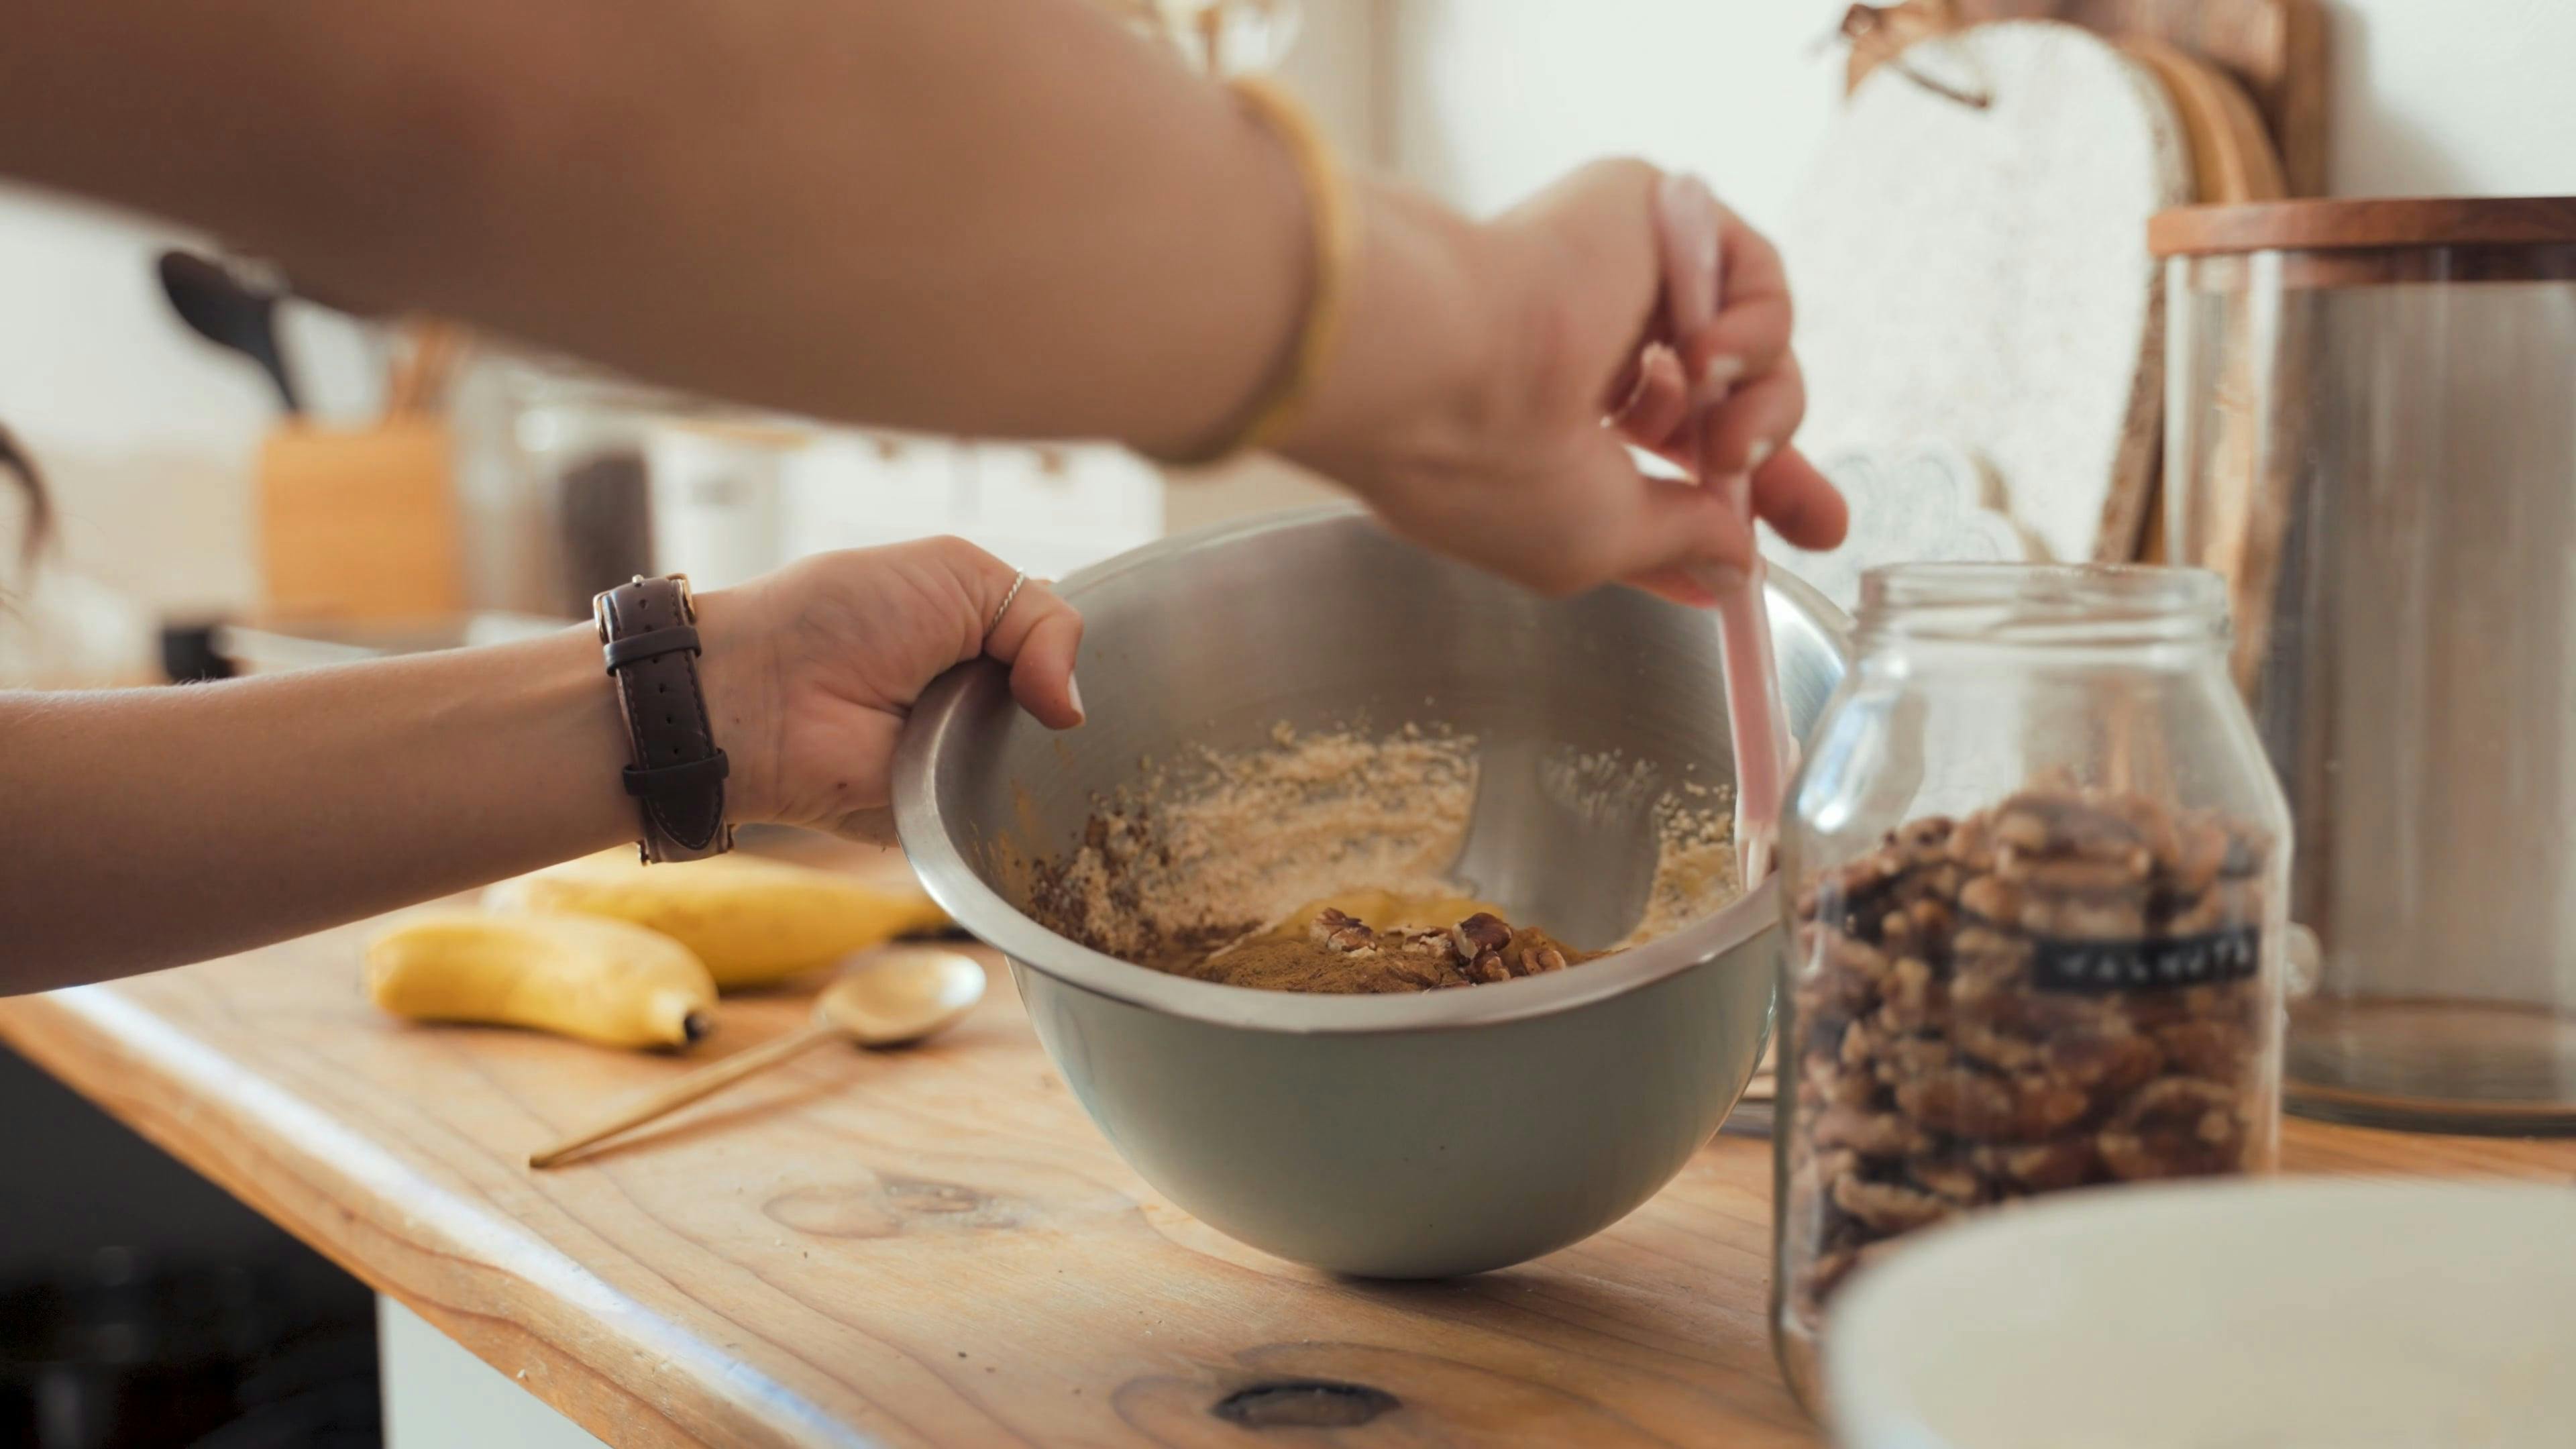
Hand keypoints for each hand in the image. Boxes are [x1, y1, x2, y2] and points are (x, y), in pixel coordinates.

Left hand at [695, 537, 1083, 842]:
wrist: (761, 696)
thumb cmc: (840, 616)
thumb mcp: (959, 572)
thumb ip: (1042, 617)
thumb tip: (1073, 710)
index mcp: (981, 637)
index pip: (1062, 651)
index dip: (1087, 657)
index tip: (1121, 661)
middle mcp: (979, 702)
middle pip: (1064, 718)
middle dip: (1075, 713)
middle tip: (1078, 709)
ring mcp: (966, 764)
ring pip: (1046, 775)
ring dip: (1049, 762)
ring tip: (1041, 745)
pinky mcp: (948, 820)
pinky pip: (1005, 825)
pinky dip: (1017, 811)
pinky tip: (1023, 793)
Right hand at [1281, 161, 1847, 600]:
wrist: (1441, 362)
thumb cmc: (1489, 463)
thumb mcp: (1595, 541)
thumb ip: (1674, 544)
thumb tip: (1735, 565)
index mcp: (1546, 423)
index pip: (1659, 465)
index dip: (1720, 510)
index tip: (1762, 559)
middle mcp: (1580, 347)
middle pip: (1715, 405)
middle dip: (1775, 465)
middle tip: (1820, 523)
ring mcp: (1614, 279)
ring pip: (1744, 350)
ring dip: (1766, 413)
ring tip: (1732, 447)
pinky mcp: (1647, 212)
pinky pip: (1751, 269)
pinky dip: (1758, 330)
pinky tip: (1711, 362)